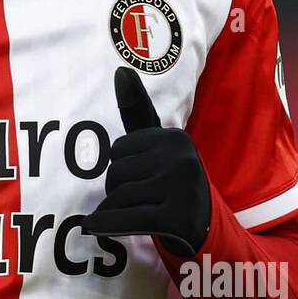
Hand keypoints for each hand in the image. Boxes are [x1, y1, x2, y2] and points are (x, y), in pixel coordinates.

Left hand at [80, 67, 210, 257]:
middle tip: (145, 200)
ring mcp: (181, 189)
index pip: (117, 150)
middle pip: (115, 174)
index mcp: (174, 137)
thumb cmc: (171, 181)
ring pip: (116, 198)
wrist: (204, 228)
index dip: (124, 168)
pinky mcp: (176, 219)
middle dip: (119, 190)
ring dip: (117, 211)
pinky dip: (105, 225)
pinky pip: (124, 220)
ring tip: (142, 213)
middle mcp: (181, 159)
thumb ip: (137, 110)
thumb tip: (121, 70)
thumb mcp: (157, 146)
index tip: (147, 176)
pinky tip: (94, 227)